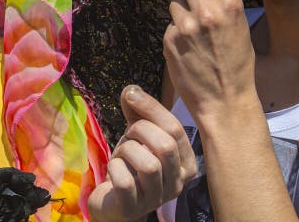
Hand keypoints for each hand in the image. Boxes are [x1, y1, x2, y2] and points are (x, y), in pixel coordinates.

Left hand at [88, 85, 195, 220]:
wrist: (112, 200)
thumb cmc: (131, 165)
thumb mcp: (137, 135)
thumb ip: (138, 111)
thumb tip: (132, 90)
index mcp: (186, 162)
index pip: (176, 129)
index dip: (151, 107)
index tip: (131, 95)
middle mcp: (178, 183)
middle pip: (165, 145)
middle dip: (140, 130)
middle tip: (129, 134)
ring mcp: (157, 199)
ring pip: (148, 165)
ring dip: (127, 150)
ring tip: (122, 153)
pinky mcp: (132, 208)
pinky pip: (125, 181)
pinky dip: (115, 168)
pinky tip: (114, 169)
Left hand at [162, 0, 257, 121]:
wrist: (226, 100)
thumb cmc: (236, 62)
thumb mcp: (238, 23)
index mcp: (229, 3)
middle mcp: (206, 10)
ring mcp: (185, 25)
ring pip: (174, 1)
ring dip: (180, 9)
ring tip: (196, 33)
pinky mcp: (169, 40)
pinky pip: (169, 24)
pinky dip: (175, 31)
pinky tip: (188, 48)